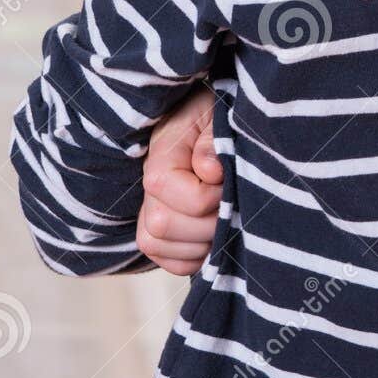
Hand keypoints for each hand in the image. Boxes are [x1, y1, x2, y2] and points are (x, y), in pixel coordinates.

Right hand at [137, 85, 223, 274]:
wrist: (211, 125)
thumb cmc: (216, 118)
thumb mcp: (217, 116)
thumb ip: (212, 139)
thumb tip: (210, 171)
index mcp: (161, 155)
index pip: (169, 191)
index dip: (208, 196)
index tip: (226, 181)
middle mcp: (148, 187)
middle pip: (160, 225)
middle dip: (206, 223)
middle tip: (229, 206)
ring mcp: (150, 213)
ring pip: (159, 246)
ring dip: (200, 242)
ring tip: (222, 219)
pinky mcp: (160, 235)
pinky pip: (168, 261)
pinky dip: (194, 258)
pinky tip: (213, 237)